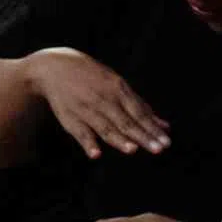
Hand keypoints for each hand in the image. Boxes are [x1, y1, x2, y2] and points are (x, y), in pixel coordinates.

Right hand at [25, 49, 170, 154]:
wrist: (54, 67)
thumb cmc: (92, 76)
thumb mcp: (117, 84)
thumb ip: (139, 105)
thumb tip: (164, 125)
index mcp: (118, 89)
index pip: (139, 113)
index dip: (152, 128)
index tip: (167, 142)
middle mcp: (104, 99)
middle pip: (126, 122)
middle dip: (143, 136)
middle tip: (159, 149)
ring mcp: (86, 109)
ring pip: (106, 128)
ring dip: (119, 140)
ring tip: (133, 150)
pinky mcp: (70, 119)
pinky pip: (80, 133)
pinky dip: (88, 143)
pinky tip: (96, 154)